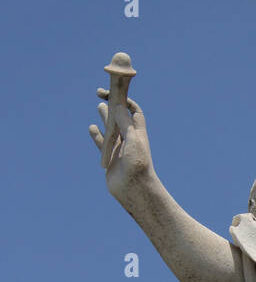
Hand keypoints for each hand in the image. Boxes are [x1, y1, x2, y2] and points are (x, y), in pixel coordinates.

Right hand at [89, 87, 153, 203]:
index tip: (112, 93)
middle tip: (100, 94)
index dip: (124, 100)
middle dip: (113, 105)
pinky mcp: (111, 158)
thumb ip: (125, 122)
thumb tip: (118, 106)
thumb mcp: (132, 139)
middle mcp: (129, 139)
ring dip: (105, 118)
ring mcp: (120, 148)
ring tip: (99, 106)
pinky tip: (92, 128)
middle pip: (121, 117)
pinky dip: (97, 135)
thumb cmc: (137, 164)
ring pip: (111, 129)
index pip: (133, 110)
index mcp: (137, 132)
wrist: (134, 189)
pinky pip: (102, 143)